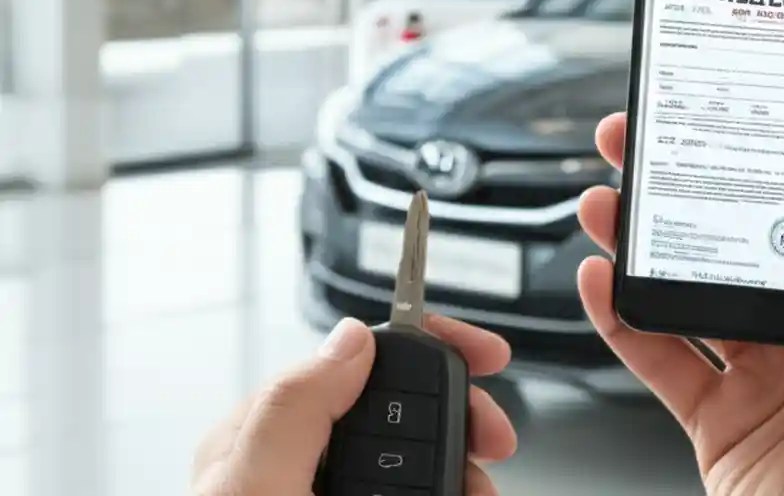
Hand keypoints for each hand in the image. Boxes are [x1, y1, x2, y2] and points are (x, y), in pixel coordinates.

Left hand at [191, 316, 515, 495]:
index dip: (426, 347)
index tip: (485, 356)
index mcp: (265, 438)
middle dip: (460, 419)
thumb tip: (351, 339)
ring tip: (479, 494)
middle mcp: (300, 469)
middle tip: (495, 441)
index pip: (354, 360)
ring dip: (464, 474)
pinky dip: (452, 495)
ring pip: (420, 464)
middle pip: (402, 411)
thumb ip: (295, 409)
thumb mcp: (252, 490)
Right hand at [577, 113, 783, 495]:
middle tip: (646, 152)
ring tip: (607, 206)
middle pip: (747, 247)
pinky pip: (663, 358)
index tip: (736, 127)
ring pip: (696, 293)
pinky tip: (601, 283)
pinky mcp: (721, 420)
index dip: (777, 169)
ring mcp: (768, 381)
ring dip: (646, 247)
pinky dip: (623, 320)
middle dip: (693, 196)